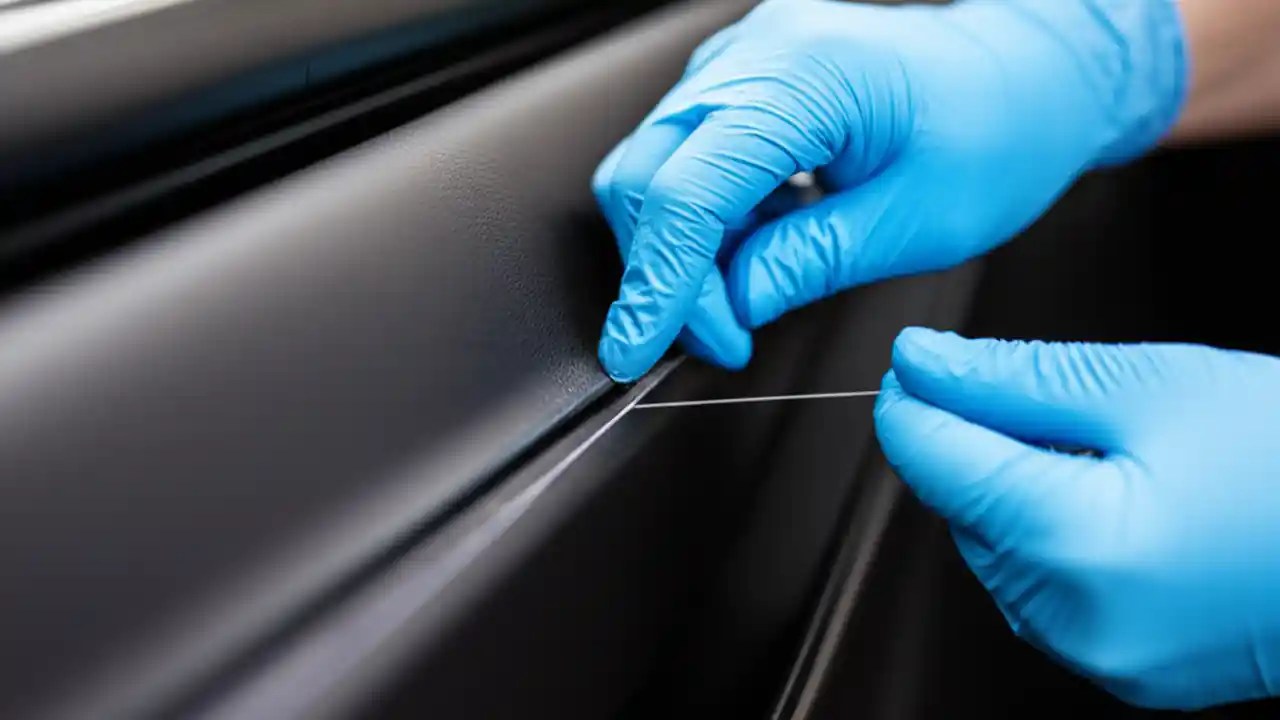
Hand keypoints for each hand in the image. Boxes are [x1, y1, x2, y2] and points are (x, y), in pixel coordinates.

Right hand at [593, 0, 1185, 381]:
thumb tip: (734, 304)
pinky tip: (761, 239)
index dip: (656, 285)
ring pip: (652, 168)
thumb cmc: (998, 130)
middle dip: (665, 274)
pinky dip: (706, 217)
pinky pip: (686, 155)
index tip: (636, 352)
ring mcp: (742, 59)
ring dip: (684, 249)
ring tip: (759, 282)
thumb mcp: (920, 221)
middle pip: (643, 174)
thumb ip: (813, 261)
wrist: (1025, 74)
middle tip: (724, 337)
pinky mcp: (741, 78)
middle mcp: (756, 53)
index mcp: (804, 76)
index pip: (687, 191)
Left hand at [876, 328, 1279, 709]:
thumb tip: (922, 366)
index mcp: (1070, 542)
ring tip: (1121, 455)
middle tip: (1063, 401)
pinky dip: (1058, 535)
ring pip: (997, 545)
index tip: (916, 364)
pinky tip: (1126, 502)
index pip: (930, 460)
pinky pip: (1045, 587)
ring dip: (1020, 488)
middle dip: (983, 442)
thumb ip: (1012, 378)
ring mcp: (1096, 654)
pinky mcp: (1121, 665)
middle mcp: (1070, 617)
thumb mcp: (1148, 386)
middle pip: (960, 504)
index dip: (913, 399)